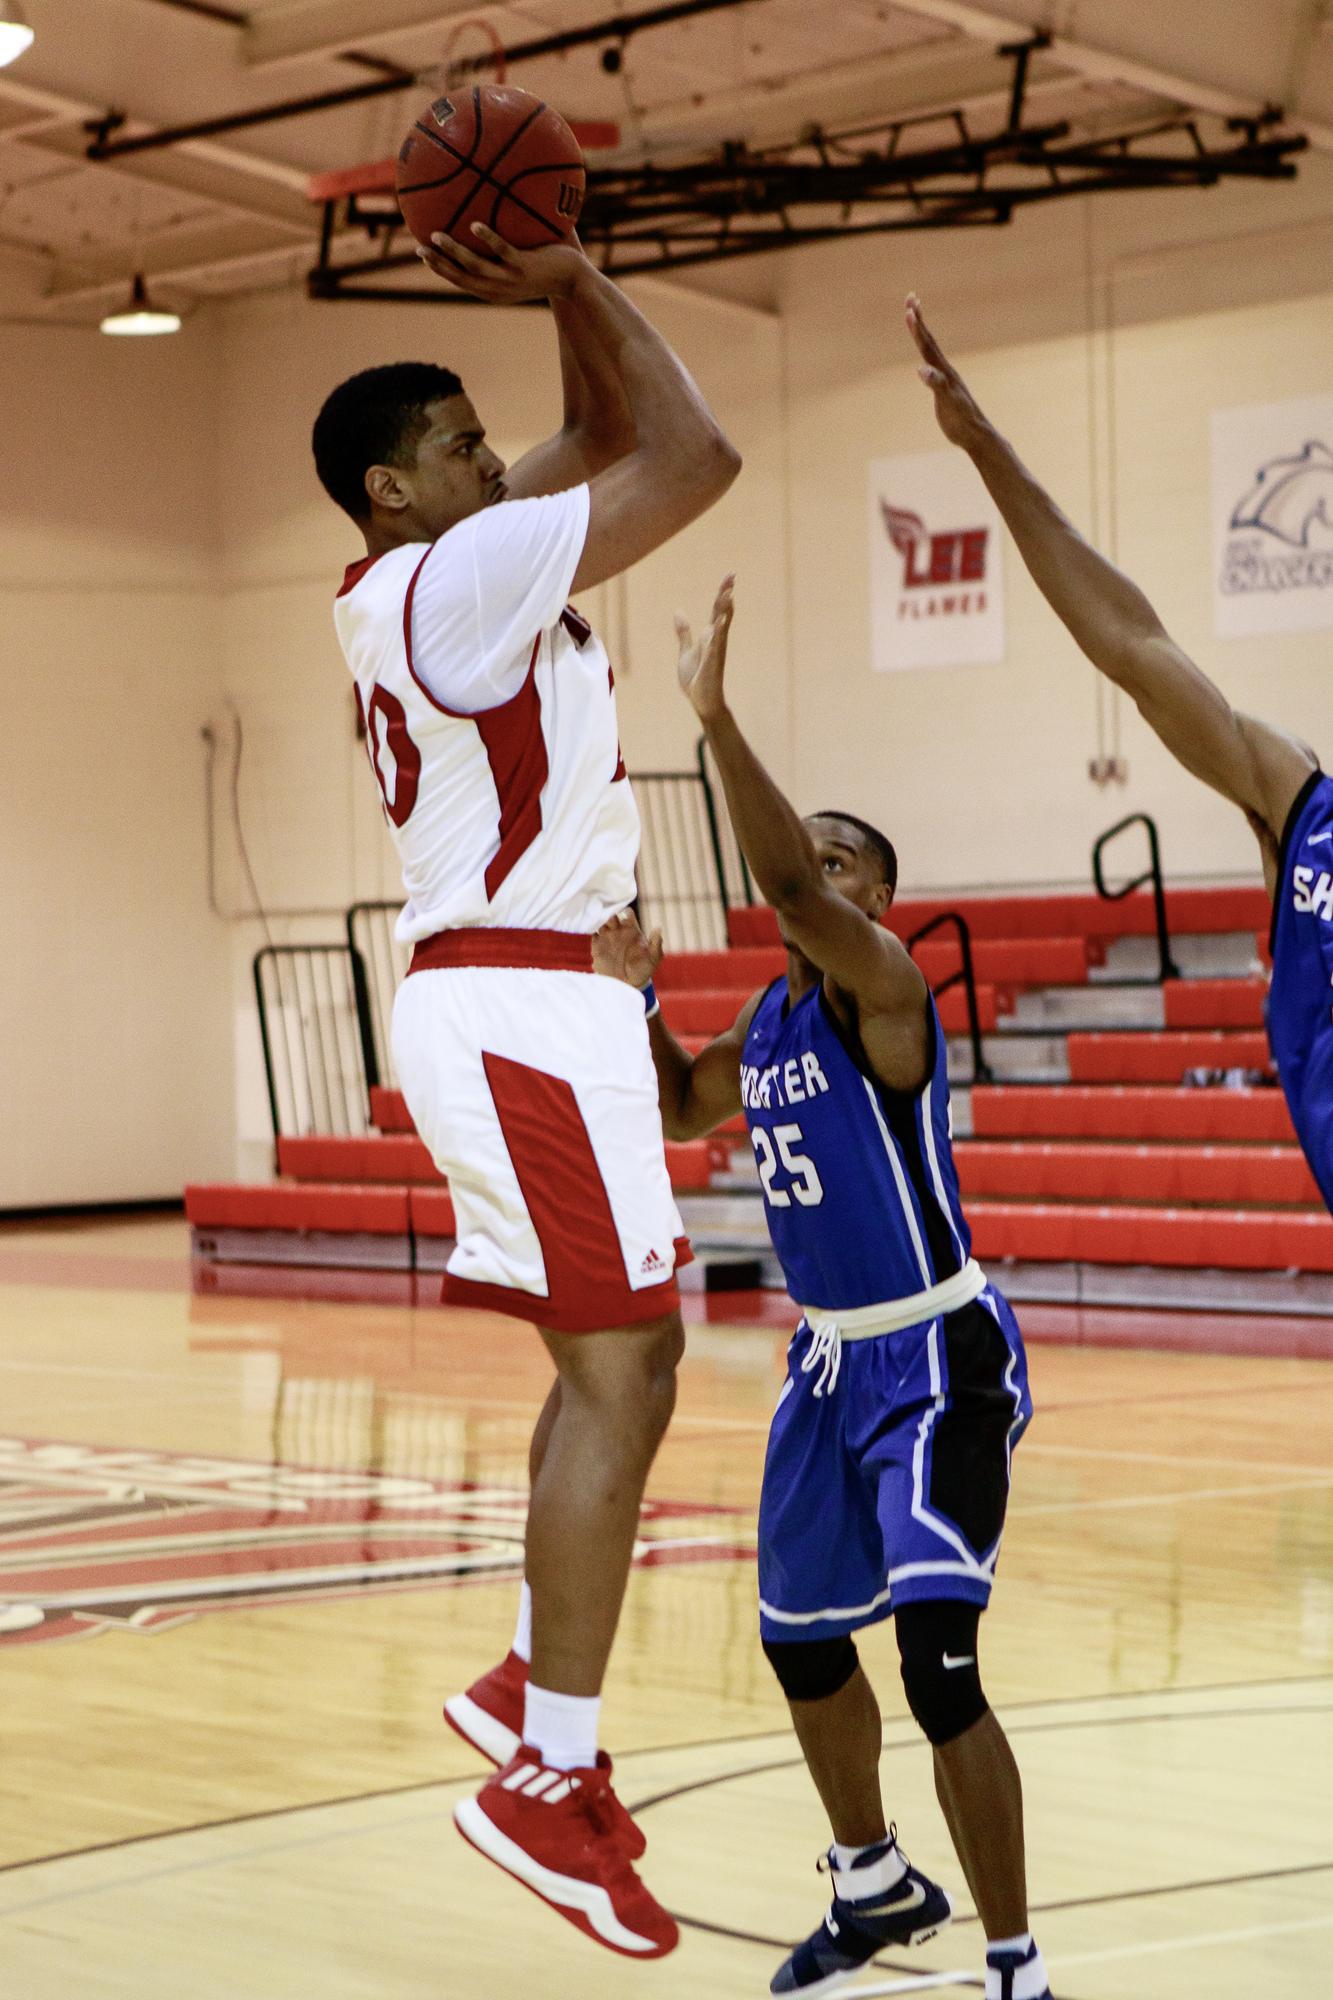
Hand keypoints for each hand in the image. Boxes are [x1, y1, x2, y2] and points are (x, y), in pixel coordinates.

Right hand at [416, 222, 585, 303]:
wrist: (574, 281)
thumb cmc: (547, 269)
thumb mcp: (520, 265)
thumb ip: (502, 249)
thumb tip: (485, 216)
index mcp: (493, 291)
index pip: (460, 281)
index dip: (440, 269)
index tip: (422, 254)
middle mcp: (498, 289)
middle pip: (460, 277)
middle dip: (438, 264)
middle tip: (418, 248)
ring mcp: (510, 279)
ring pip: (475, 266)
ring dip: (454, 251)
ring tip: (437, 235)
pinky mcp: (524, 268)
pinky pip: (502, 251)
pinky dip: (488, 239)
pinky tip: (474, 225)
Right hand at [593, 911, 662, 990]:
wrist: (628, 985)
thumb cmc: (644, 970)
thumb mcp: (654, 958)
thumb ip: (656, 944)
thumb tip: (658, 929)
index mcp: (632, 930)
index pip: (628, 914)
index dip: (626, 913)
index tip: (625, 918)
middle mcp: (618, 931)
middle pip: (612, 915)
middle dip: (609, 914)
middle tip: (609, 919)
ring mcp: (607, 938)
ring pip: (600, 922)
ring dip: (599, 921)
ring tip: (600, 926)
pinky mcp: (597, 947)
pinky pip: (592, 934)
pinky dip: (590, 930)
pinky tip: (591, 932)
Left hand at [675, 574, 734, 723]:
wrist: (702, 702)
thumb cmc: (697, 679)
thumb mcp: (685, 652)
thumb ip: (684, 632)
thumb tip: (678, 611)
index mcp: (711, 637)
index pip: (717, 610)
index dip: (723, 592)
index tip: (730, 576)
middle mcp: (717, 641)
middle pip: (722, 612)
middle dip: (726, 594)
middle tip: (732, 575)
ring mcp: (716, 651)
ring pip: (721, 626)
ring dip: (724, 610)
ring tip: (728, 593)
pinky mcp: (712, 663)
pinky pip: (715, 646)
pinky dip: (717, 633)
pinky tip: (718, 622)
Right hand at [905, 294, 987, 449]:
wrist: (976, 435)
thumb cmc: (961, 421)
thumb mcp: (948, 403)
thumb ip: (936, 384)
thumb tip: (922, 369)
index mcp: (943, 372)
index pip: (927, 345)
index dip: (917, 328)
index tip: (909, 308)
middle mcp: (944, 370)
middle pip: (929, 341)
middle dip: (919, 320)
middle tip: (910, 298)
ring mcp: (945, 378)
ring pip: (931, 350)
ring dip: (922, 333)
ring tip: (915, 316)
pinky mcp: (944, 388)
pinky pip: (932, 365)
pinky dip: (926, 354)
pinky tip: (924, 357)